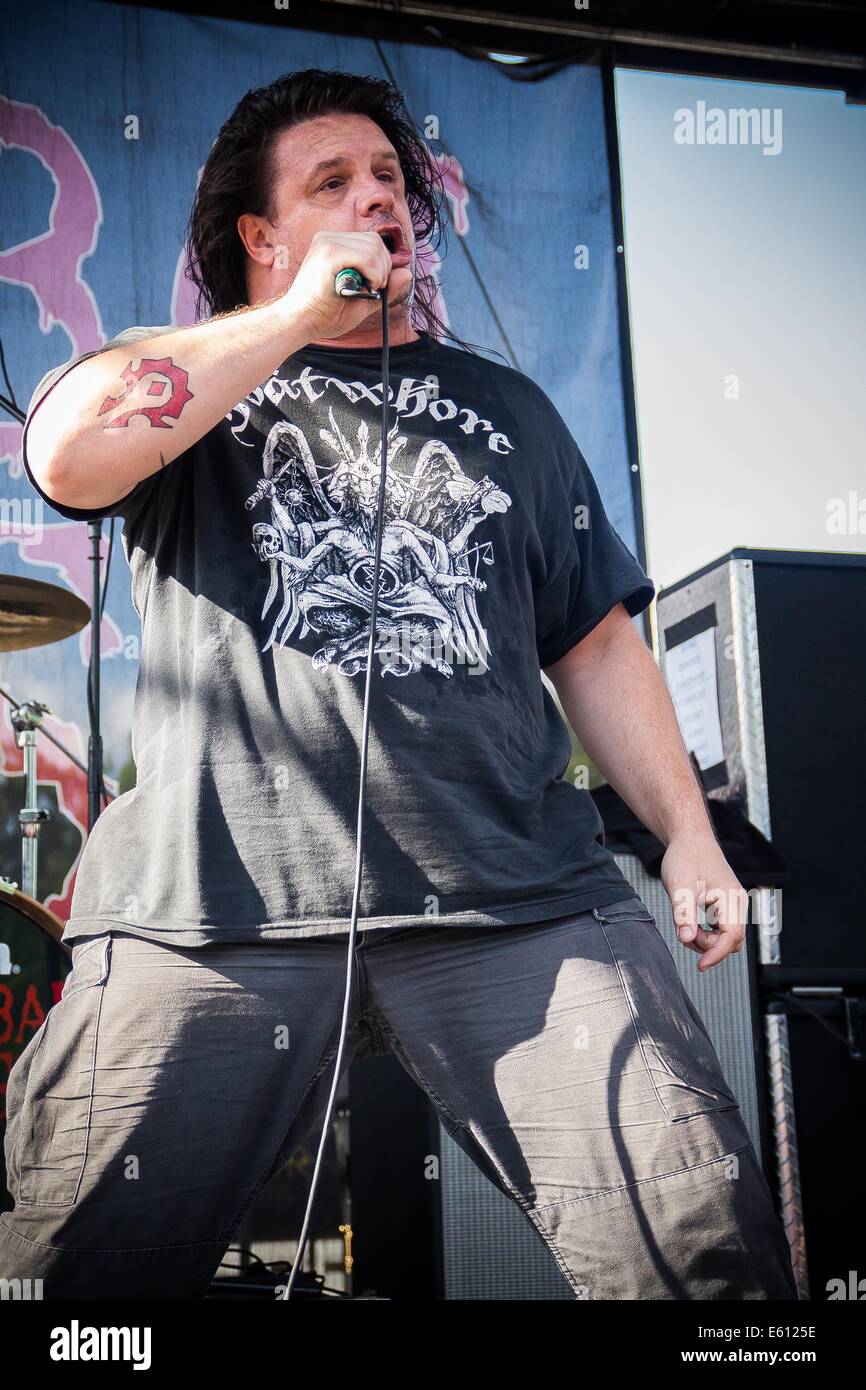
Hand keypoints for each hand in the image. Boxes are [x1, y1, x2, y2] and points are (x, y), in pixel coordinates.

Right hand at [280, 229, 407, 341]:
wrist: (302, 323)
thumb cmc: (326, 314)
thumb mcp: (363, 300)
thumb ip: (385, 286)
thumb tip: (407, 273)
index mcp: (334, 244)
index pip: (372, 242)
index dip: (382, 264)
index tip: (374, 285)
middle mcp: (329, 238)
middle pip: (376, 241)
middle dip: (383, 268)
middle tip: (371, 289)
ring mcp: (327, 242)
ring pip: (374, 247)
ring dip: (379, 273)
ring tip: (365, 289)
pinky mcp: (328, 252)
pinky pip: (366, 256)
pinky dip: (373, 274)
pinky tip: (365, 287)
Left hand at [660, 830, 749, 972]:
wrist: (690, 839)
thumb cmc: (686, 857)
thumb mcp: (679, 885)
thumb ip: (683, 913)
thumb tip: (687, 939)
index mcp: (731, 898)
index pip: (732, 937)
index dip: (716, 954)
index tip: (700, 965)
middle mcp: (738, 903)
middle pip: (732, 941)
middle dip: (708, 946)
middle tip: (685, 932)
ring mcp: (733, 905)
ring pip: (726, 938)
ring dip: (706, 941)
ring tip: (685, 925)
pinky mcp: (726, 907)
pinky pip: (721, 930)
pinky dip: (706, 934)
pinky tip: (690, 924)